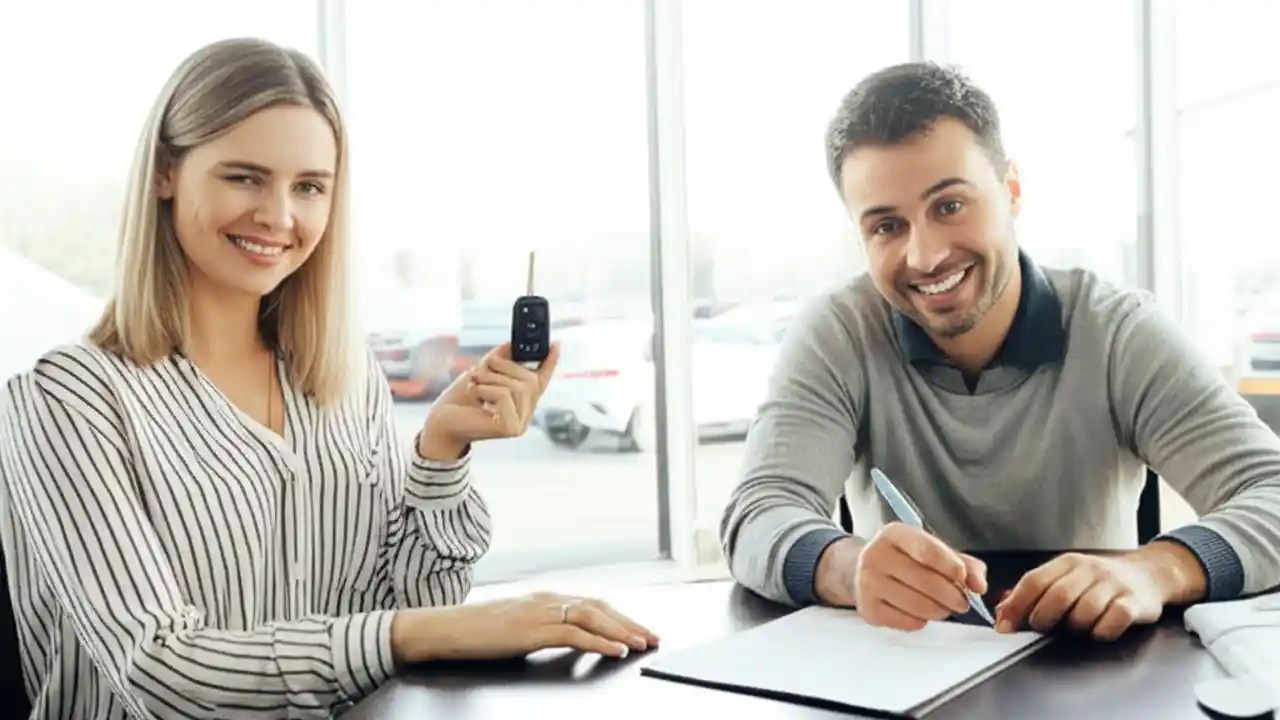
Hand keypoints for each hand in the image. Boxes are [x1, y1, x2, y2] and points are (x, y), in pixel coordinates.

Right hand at [391, 591, 659, 664]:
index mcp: (546, 597)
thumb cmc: (478, 630)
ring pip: (593, 616)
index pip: (593, 602)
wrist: (447, 629)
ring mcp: (540, 612)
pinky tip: (616, 650)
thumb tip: (569, 637)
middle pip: (600, 606)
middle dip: (630, 622)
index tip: (640, 628)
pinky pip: (575, 634)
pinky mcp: (533, 629)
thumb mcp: (517, 625)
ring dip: (622, 630)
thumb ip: (544, 626)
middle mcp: (548, 599)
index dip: (620, 615)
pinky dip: (600, 641)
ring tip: (642, 643)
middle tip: (653, 636)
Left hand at [419, 342, 560, 458]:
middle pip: (530, 379)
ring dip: (491, 379)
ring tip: (475, 384)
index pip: (541, 380)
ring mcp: (520, 423)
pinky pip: (506, 395)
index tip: (557, 344)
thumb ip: (499, 359)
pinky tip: (477, 395)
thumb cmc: (460, 401)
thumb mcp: (482, 372)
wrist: (440, 421)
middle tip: (483, 366)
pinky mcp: (511, 428)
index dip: (550, 362)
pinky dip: (487, 389)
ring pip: (518, 387)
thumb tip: (512, 345)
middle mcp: (524, 413)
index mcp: (520, 400)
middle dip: (505, 367)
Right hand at [823, 523, 986, 630]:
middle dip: (953, 596)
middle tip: (962, 602)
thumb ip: (964, 564)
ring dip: (940, 611)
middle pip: (926, 582)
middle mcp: (876, 555)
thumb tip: (979, 585)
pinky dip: (923, 621)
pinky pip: (908, 622)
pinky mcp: (868, 609)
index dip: (951, 567)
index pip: (927, 551)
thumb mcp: (932, 550)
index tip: (964, 579)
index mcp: (894, 534)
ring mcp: (868, 583)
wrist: (860, 570)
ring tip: (943, 608)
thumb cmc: (905, 559)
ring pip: (919, 606)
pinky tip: (921, 612)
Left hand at [994, 552, 1166, 640]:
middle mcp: (1090, 569)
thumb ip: (1034, 593)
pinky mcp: (1135, 601)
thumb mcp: (1066, 578)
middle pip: (1058, 596)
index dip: (1016, 605)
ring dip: (1075, 627)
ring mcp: (1114, 584)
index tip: (1004, 626)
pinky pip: (1113, 620)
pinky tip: (1099, 630)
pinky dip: (1102, 631)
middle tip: (1044, 628)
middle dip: (1044, 618)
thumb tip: (1002, 612)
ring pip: (1084, 611)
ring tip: (1077, 627)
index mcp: (1067, 562)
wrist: (1149, 574)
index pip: (1034, 581)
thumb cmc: (1099, 581)